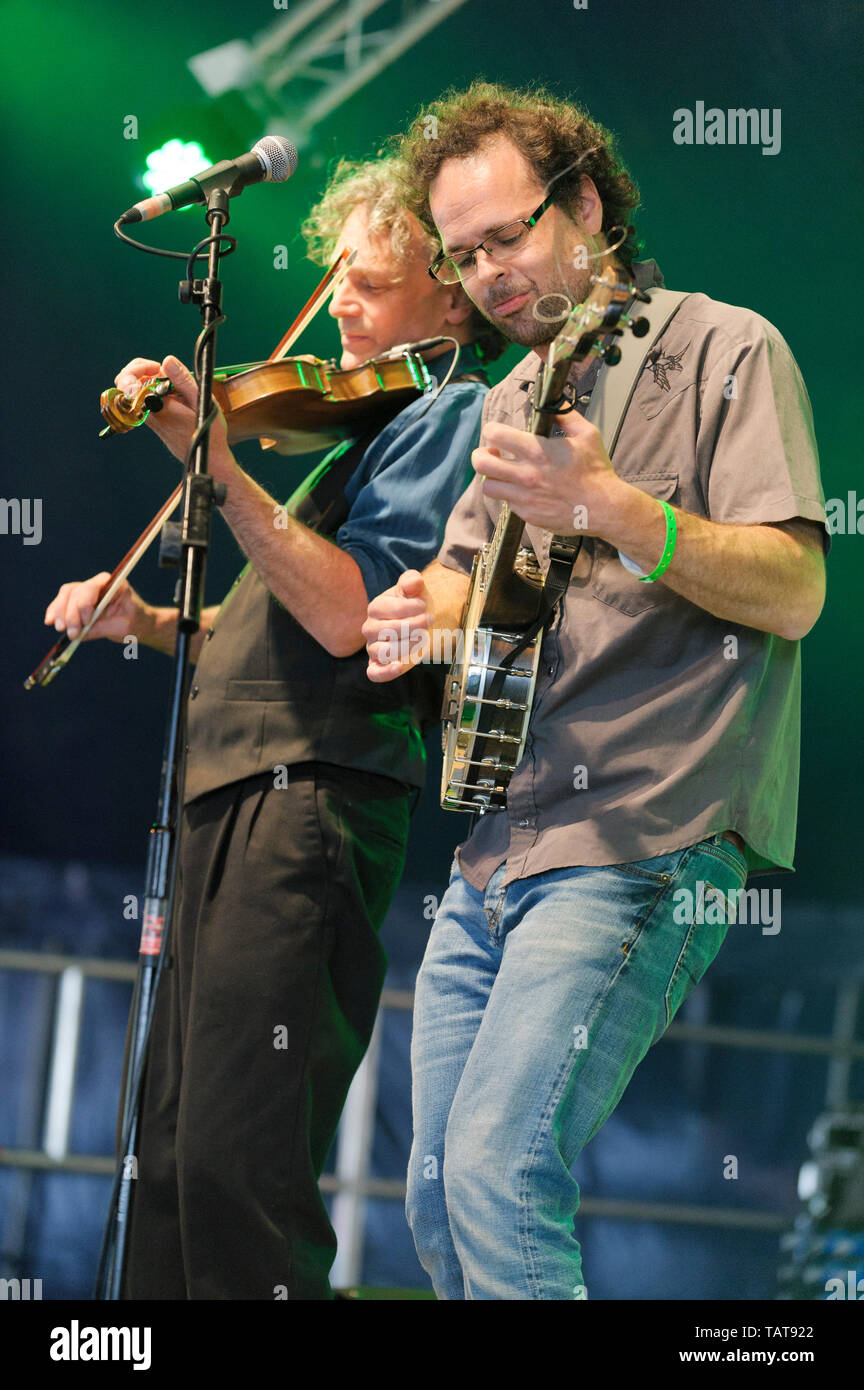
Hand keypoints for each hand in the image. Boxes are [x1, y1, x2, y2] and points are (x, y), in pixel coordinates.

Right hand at [44, 572, 146, 642]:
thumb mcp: (122, 628)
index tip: (86, 623)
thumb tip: (77, 634)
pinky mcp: (79, 600)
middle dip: (70, 613)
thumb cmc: (135, 622)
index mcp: (114, 584)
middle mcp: (98, 584)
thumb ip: (101, 629)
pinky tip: (50, 621)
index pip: (91, 588)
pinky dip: (55, 611)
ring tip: (61, 629)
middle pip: (75, 592)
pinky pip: (63, 601)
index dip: (84, 605)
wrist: (139, 623)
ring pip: (66, 595)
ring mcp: (87, 591)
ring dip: (60, 612)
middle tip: (70, 633)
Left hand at [114, 356, 235, 477]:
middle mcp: (147, 411)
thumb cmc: (207, 430)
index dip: (140, 368)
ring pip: (134, 389)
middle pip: (126, 381)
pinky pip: (143, 397)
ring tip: (170, 380)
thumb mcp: (200, 400)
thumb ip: (183, 380)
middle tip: (161, 369)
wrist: (205, 457)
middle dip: (141, 368)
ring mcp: (147, 416)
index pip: (128, 380)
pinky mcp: (151, 419)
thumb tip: (167, 360)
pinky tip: (171, 390)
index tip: (159, 368)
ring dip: (148, 377)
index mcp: (155, 405)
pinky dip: (154, 387)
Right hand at [362, 570, 430, 681]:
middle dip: (410, 626)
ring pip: (381, 652)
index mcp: (375, 608)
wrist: (423, 623)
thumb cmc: (416, 605)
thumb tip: (413, 582)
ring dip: (405, 646)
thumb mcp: (417, 590)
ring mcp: (374, 647)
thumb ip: (413, 581)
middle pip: (384, 631)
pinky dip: (384, 673)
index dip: (406, 608)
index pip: (384, 609)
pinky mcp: (379, 665)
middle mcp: (370, 628)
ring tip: (423, 638)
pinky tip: (398, 666)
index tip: (423, 605)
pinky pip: (374, 673)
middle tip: (428, 621)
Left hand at [472, 410, 625, 537]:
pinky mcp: (528, 514)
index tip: (496, 433)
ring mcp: (525, 497)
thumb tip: (553, 404)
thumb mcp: (587, 435)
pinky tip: (522, 490)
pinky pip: (507, 503)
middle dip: (480, 454)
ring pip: (488, 486)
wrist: (604, 508)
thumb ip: (566, 416)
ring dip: (492, 477)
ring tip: (502, 473)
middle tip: (489, 453)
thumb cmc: (596, 472)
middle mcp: (526, 474)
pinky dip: (510, 495)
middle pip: (481, 462)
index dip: (491, 431)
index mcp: (538, 451)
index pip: (495, 434)